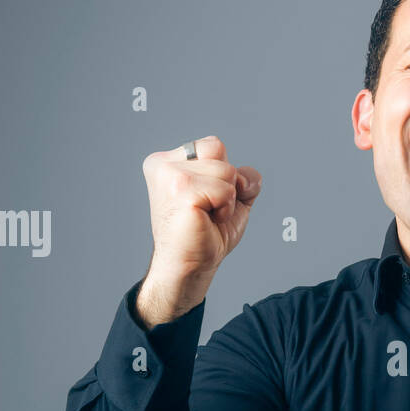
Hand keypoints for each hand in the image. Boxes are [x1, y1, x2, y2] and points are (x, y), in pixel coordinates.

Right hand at [141, 134, 261, 281]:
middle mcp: (163, 164)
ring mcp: (170, 176)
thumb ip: (242, 177)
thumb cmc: (205, 233)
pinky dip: (225, 208)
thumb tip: (246, 177)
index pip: (212, 145)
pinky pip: (226, 190)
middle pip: (218, 150)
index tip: (205, 199)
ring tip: (206, 215)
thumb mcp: (230, 197)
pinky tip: (207, 221)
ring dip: (226, 198)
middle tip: (207, 209)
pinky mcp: (182, 191)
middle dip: (226, 184)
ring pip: (226, 170)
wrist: (191, 265)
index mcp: (166, 161)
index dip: (223, 174)